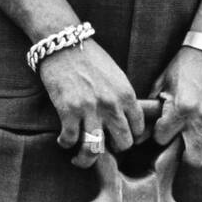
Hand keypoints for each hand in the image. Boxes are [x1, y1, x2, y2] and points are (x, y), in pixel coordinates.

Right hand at [37, 39, 143, 166]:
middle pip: (123, 144)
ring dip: (87, 158)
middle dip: (113, 148)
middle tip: (103, 146)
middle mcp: (111, 106)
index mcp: (126, 96)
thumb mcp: (116, 75)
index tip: (118, 136)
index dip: (129, 136)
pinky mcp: (68, 110)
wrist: (63, 43)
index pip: (138, 130)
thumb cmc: (89, 56)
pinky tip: (63, 141)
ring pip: (96, 149)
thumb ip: (122, 97)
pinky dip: (66, 144)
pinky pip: (70, 139)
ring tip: (81, 158)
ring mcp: (89, 110)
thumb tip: (123, 117)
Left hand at [151, 47, 201, 166]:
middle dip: (185, 155)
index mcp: (180, 108)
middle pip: (195, 159)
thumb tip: (142, 124)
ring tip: (195, 125)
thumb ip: (154, 105)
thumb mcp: (163, 82)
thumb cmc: (184, 65)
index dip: (159, 134)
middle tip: (181, 143)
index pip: (163, 139)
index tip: (161, 128)